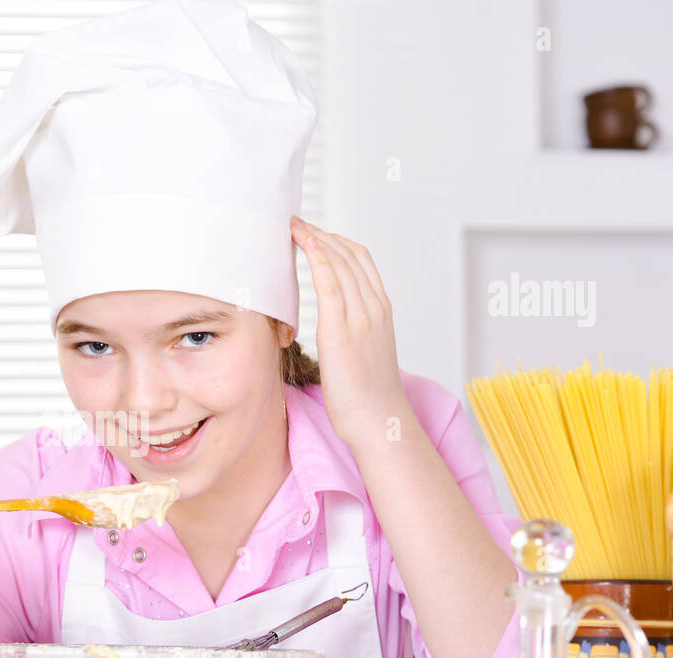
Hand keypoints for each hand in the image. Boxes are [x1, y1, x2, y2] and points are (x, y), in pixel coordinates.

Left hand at [290, 214, 406, 450]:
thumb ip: (352, 331)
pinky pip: (331, 284)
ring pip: (340, 262)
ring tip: (292, 226)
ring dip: (315, 238)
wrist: (378, 421)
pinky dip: (318, 258)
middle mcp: (374, 307)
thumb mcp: (363, 353)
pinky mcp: (342, 331)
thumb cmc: (367, 396)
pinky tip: (302, 244)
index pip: (360, 260)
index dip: (335, 240)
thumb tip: (334, 327)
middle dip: (320, 233)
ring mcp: (361, 317)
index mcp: (381, 310)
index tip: (312, 230)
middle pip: (349, 254)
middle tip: (295, 221)